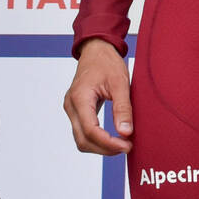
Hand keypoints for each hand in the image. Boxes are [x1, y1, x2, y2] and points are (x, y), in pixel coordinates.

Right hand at [64, 38, 132, 155]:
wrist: (96, 50)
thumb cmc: (107, 62)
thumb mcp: (120, 83)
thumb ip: (123, 108)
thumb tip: (126, 133)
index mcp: (80, 98)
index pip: (90, 130)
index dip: (108, 143)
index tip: (126, 146)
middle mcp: (71, 106)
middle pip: (83, 140)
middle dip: (105, 148)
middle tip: (127, 147)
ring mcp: (71, 109)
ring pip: (81, 139)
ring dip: (100, 146)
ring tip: (121, 144)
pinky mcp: (76, 111)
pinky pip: (83, 132)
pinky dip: (97, 139)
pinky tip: (112, 138)